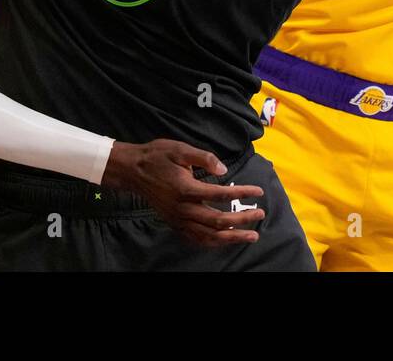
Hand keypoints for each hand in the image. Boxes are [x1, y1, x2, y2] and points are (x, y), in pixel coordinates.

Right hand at [101, 140, 265, 247]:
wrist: (132, 170)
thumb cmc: (157, 156)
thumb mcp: (180, 149)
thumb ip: (204, 158)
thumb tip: (224, 169)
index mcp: (186, 189)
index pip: (221, 194)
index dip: (242, 193)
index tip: (258, 191)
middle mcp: (183, 209)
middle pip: (218, 221)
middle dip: (242, 220)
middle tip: (260, 215)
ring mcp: (177, 219)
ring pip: (209, 236)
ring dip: (232, 237)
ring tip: (251, 236)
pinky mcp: (173, 223)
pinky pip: (196, 239)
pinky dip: (213, 242)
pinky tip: (225, 240)